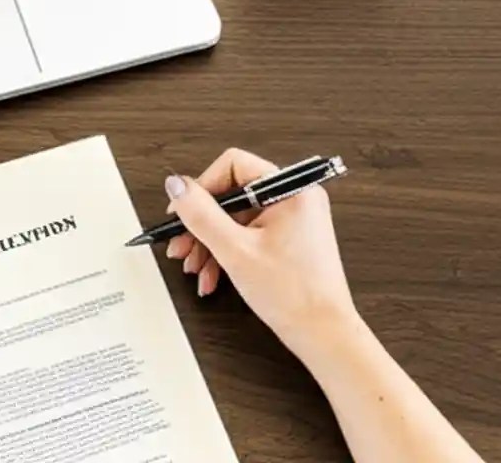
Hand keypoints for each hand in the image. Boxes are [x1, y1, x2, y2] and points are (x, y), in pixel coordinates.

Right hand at [163, 148, 358, 352]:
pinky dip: (227, 252)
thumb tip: (177, 186)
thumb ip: (201, 214)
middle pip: (231, 195)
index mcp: (291, 190)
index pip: (233, 165)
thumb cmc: (295, 296)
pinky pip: (249, 235)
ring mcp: (293, 219)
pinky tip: (213, 275)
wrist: (324, 334)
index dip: (201, 188)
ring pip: (236, 218)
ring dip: (210, 243)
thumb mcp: (234, 250)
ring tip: (195, 268)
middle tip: (181, 245)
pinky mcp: (289, 239)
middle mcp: (295, 198)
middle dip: (201, 224)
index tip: (182, 213)